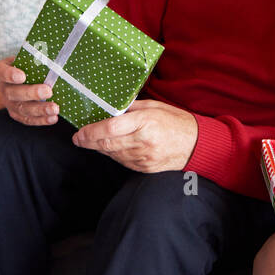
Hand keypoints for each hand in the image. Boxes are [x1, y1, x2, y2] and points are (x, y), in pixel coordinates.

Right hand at [0, 56, 58, 125]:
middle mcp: (4, 88)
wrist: (21, 81)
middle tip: (48, 90)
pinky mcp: (17, 115)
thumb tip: (56, 53)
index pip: (0, 71)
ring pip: (22, 109)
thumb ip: (37, 56)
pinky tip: (53, 118)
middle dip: (31, 93)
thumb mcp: (28, 58)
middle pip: (13, 93)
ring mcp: (9, 103)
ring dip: (39, 109)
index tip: (22, 76)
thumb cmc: (28, 66)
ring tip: (54, 108)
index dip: (9, 74)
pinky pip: (28, 119)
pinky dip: (41, 120)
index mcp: (3, 70)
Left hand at [71, 99, 196, 172]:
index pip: (111, 129)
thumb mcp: (154, 107)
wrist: (196, 144)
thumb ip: (131, 108)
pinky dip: (113, 155)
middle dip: (89, 142)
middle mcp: (144, 141)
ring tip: (91, 142)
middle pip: (107, 144)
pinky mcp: (145, 168)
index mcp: (145, 122)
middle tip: (78, 139)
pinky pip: (123, 162)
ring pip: (113, 155)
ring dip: (100, 149)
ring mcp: (144, 157)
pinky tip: (110, 149)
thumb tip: (110, 108)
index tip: (79, 133)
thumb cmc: (176, 121)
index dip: (91, 132)